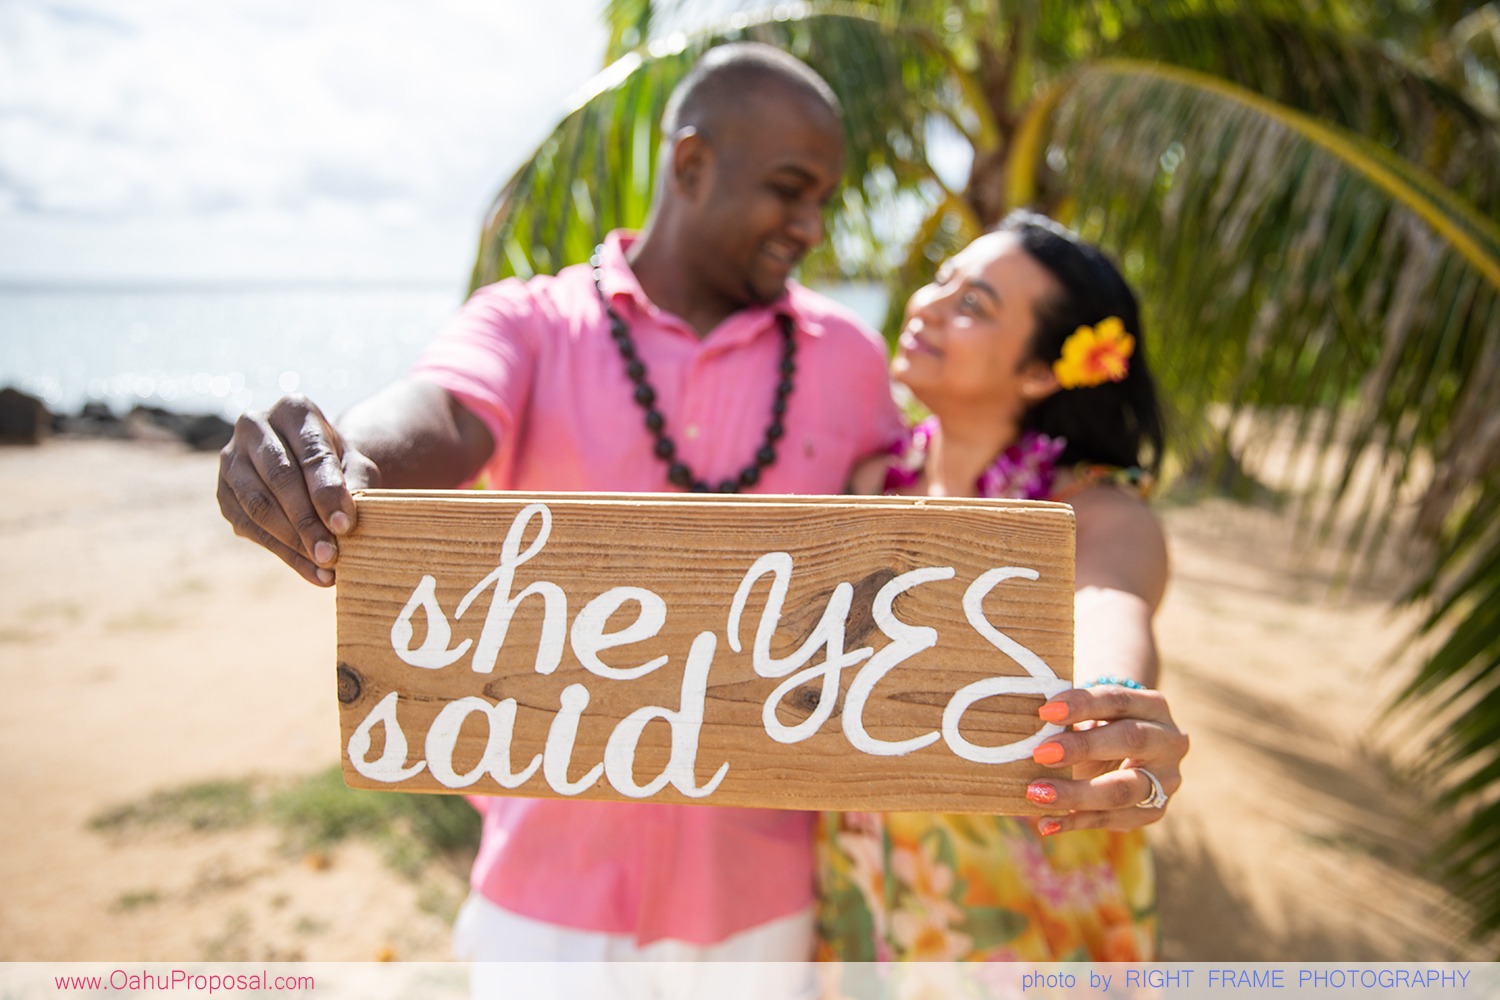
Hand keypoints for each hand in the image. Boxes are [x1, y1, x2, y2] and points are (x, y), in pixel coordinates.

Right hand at [216, 395, 381, 586]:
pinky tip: (311, 571)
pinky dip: (283, 553)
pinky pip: (250, 527)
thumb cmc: (338, 463)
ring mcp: (231, 458)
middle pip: (280, 478)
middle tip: (331, 554)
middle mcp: (254, 426)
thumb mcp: (356, 464)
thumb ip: (356, 483)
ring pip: (259, 504)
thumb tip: (345, 520)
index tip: (345, 526)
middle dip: (307, 521)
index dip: (328, 491)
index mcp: (293, 410)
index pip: (311, 453)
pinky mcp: (223, 492)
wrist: (309, 466)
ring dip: (293, 541)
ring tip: (324, 567)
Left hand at [1023, 684, 1188, 833]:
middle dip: (1083, 747)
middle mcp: (1168, 742)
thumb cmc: (1100, 724)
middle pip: (1130, 741)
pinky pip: (1112, 820)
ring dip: (1076, 794)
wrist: (1129, 751)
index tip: (1046, 711)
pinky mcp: (1152, 812)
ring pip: (1123, 790)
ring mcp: (1164, 780)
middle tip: (1040, 754)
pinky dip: (1076, 822)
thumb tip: (1024, 726)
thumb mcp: (1094, 714)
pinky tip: (1046, 823)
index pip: (1119, 700)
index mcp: (1153, 706)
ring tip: (1036, 794)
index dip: (1083, 704)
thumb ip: (1070, 718)